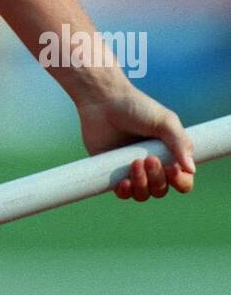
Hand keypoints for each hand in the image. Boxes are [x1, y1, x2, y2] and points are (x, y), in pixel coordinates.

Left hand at [76, 83, 195, 200]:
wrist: (103, 100)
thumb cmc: (136, 107)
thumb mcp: (164, 120)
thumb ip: (180, 142)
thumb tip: (192, 169)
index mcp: (169, 155)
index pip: (182, 180)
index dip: (180, 181)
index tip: (172, 169)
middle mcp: (151, 166)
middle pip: (161, 190)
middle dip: (157, 179)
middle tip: (149, 159)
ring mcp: (131, 170)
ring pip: (143, 194)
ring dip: (142, 185)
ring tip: (134, 163)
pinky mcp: (112, 171)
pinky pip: (123, 193)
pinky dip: (125, 192)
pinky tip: (123, 182)